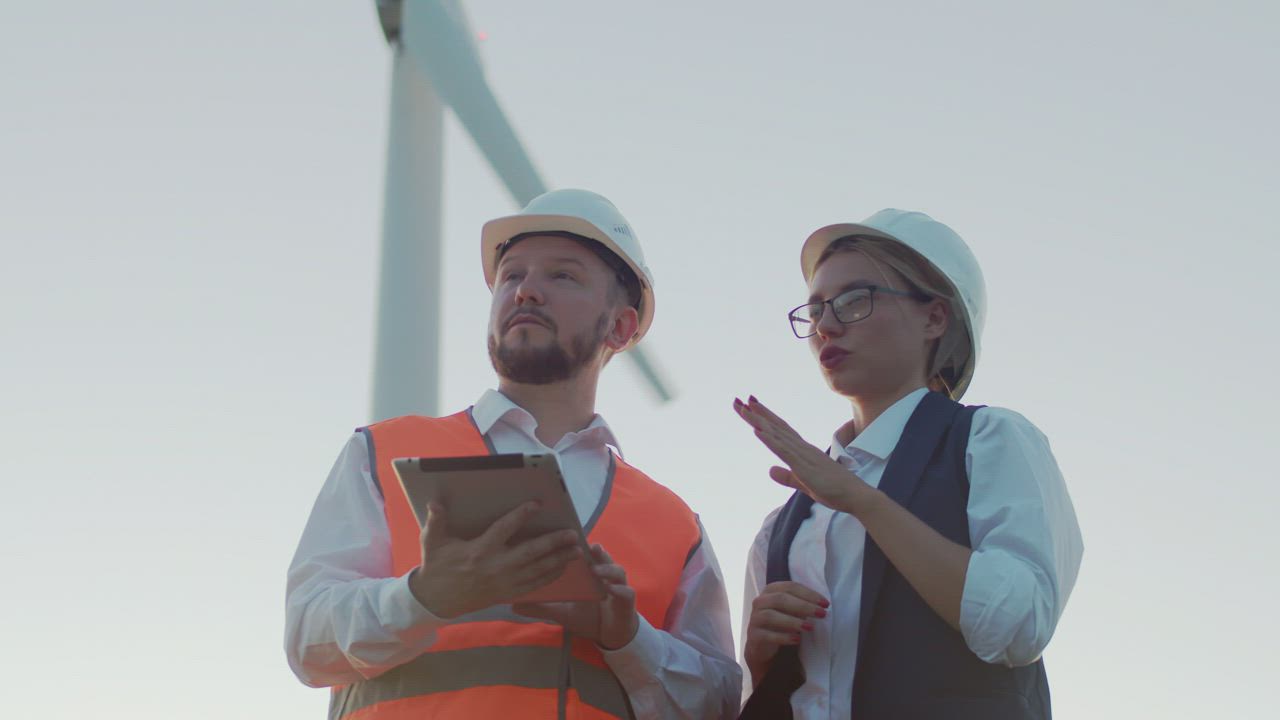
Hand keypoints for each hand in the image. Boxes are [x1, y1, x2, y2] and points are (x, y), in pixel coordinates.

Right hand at [408, 501, 581, 617]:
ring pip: (536, 570)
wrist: (436, 600)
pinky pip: (534, 585)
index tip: (537, 504)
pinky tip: (563, 568)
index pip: (504, 529)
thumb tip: (434, 502)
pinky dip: (550, 577)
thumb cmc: (436, 567)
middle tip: (572, 534)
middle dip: (553, 543)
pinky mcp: (507, 593)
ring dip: (558, 560)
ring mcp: (503, 582)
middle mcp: (495, 566)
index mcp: (479, 550)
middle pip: (530, 553)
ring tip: (576, 550)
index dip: (521, 515)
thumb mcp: (432, 543)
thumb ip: (437, 521)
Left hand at [512, 544, 638, 649]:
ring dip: (607, 568)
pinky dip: (620, 591)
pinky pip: (626, 593)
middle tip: (584, 546)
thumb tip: (514, 604)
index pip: (583, 554)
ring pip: (616, 571)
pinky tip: (611, 591)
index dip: (576, 545)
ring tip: (596, 570)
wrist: (609, 635)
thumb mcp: (561, 612)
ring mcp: (618, 586)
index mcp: (588, 573)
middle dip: (594, 551)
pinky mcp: (626, 602)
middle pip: (601, 557)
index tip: (564, 536)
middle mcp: (604, 574)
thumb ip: (542, 606)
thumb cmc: (587, 617)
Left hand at [733, 395, 875, 514]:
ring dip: (759, 421)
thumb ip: (787, 477)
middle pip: (775, 427)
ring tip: (744, 408)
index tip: (750, 406)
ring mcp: (803, 456)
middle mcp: (802, 448)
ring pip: (777, 435)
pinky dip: (770, 440)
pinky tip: (757, 431)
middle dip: (756, 414)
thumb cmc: (834, 489)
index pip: (780, 430)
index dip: (764, 418)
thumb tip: (770, 470)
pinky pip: (784, 451)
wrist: (856, 495)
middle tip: (738, 400)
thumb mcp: (803, 484)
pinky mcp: (804, 467)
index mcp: (802, 451)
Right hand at [743, 581, 828, 687]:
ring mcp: (755, 618)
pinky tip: (797, 640)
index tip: (826, 604)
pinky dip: (783, 637)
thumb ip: (802, 604)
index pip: (790, 587)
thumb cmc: (781, 623)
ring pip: (771, 616)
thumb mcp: (792, 610)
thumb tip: (822, 606)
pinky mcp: (754, 636)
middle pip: (780, 599)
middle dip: (803, 606)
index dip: (809, 594)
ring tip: (810, 628)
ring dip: (792, 621)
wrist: (762, 644)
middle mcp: (760, 601)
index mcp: (771, 590)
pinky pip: (767, 635)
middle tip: (821, 614)